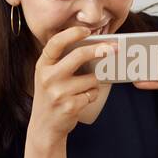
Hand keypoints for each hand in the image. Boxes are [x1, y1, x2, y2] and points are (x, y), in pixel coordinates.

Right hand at [28, 26, 115, 142]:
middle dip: (99, 50)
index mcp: (43, 65)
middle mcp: (48, 77)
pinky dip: (91, 95)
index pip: (56, 43)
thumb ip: (63, 62)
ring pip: (91, 78)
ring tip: (83, 89)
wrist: (44, 127)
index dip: (72, 33)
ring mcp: (58, 93)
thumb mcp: (49, 76)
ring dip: (94, 83)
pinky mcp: (70, 106)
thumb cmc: (51, 97)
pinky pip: (92, 93)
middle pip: (79, 56)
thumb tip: (95, 48)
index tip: (86, 30)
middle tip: (114, 48)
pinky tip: (81, 100)